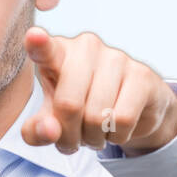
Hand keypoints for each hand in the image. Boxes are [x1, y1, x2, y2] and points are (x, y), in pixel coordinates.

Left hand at [21, 27, 176, 154]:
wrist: (134, 110)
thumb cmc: (82, 109)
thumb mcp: (51, 122)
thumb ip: (37, 131)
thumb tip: (50, 130)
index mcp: (57, 53)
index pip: (44, 49)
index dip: (39, 45)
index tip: (34, 37)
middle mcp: (85, 47)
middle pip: (68, 105)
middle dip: (70, 135)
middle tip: (75, 137)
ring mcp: (116, 57)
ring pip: (97, 116)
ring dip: (94, 138)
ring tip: (96, 131)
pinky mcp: (142, 75)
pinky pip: (123, 119)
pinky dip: (117, 136)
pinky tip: (116, 127)